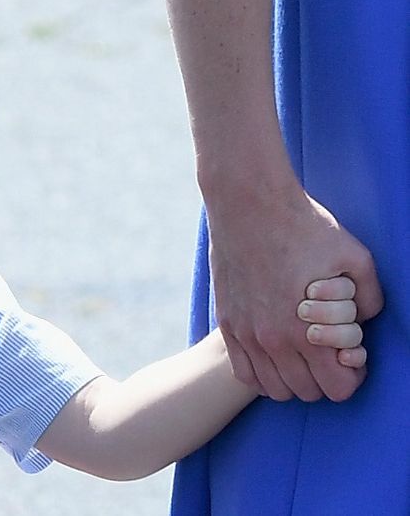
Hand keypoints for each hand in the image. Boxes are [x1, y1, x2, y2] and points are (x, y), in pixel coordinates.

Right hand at [207, 189, 381, 401]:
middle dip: (325, 377)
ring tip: (303, 355)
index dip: (352, 376)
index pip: (336, 387)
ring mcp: (245, 333)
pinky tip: (276, 355)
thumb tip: (363, 321)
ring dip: (293, 379)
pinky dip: (263, 375)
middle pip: (305, 392)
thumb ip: (369, 298)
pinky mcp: (227, 323)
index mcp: (306, 330)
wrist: (248, 205)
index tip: (352, 356)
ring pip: (274, 389)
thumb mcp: (355, 258)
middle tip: (329, 351)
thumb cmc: (303, 228)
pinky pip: (244, 373)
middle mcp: (272, 340)